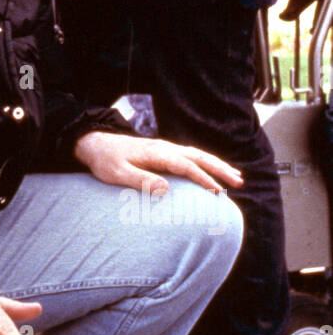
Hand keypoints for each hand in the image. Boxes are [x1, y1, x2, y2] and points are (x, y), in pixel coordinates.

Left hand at [73, 131, 243, 196]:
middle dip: (220, 168)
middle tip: (239, 182)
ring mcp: (165, 148)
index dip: (202, 178)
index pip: (185, 166)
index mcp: (156, 153)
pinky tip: (213, 170)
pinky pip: (190, 156)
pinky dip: (206, 162)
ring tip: (236, 177)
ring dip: (217, 164)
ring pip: (197, 154)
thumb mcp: (117, 173)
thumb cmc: (105, 161)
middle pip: (198, 156)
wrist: (95, 144)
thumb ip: (141, 180)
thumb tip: (166, 188)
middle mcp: (164, 148)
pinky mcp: (163, 152)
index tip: (217, 191)